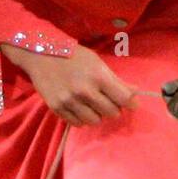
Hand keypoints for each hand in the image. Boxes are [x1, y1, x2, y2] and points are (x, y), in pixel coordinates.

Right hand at [1, 42, 138, 124]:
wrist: (42, 54)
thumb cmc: (74, 57)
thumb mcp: (97, 63)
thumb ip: (116, 80)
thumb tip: (135, 93)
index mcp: (98, 77)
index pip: (124, 99)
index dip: (131, 103)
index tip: (132, 103)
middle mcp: (84, 91)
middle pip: (111, 113)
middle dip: (113, 108)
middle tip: (107, 100)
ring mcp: (69, 101)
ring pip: (95, 121)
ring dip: (97, 114)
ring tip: (91, 103)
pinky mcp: (57, 108)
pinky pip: (78, 124)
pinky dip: (82, 118)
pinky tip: (79, 106)